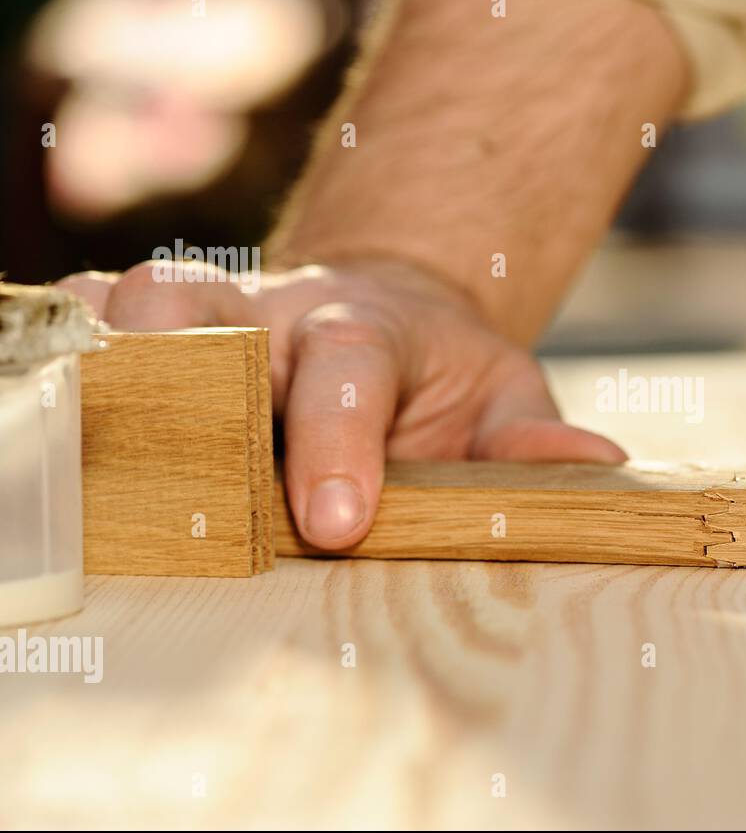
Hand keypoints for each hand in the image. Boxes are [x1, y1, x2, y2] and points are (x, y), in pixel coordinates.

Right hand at [59, 260, 625, 549]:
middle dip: (189, 382)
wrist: (387, 316)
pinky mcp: (164, 330)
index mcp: (368, 331)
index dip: (337, 445)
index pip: (347, 374)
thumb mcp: (505, 397)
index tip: (335, 522)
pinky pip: (100, 324)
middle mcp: (275, 313)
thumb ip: (533, 436)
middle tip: (188, 470)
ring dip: (117, 365)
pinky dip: (78, 356)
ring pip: (140, 309)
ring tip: (99, 441)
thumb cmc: (444, 377)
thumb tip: (597, 465)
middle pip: (208, 314)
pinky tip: (61, 409)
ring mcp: (211, 315)